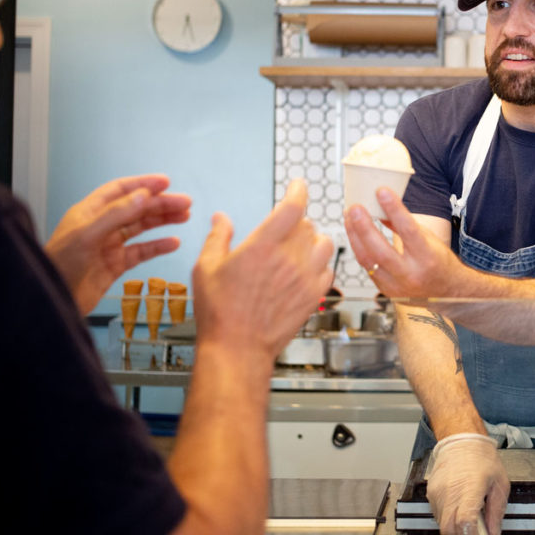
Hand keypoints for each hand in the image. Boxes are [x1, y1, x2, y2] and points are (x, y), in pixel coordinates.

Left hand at [44, 174, 191, 314]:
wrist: (54, 301)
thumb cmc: (60, 265)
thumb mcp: (87, 235)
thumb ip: (116, 214)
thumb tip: (144, 195)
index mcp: (90, 212)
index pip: (120, 190)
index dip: (143, 184)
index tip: (166, 183)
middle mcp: (101, 226)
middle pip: (136, 209)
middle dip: (161, 204)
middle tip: (185, 203)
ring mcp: (109, 246)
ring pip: (141, 228)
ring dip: (162, 221)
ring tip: (184, 216)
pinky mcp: (115, 266)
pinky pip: (141, 252)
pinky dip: (158, 247)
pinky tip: (172, 243)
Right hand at [191, 179, 333, 364]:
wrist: (237, 348)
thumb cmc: (218, 311)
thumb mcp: (206, 268)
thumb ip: (217, 237)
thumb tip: (221, 218)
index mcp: (262, 246)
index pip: (292, 207)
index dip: (298, 191)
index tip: (297, 185)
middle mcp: (288, 259)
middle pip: (307, 225)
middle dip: (297, 221)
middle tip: (284, 228)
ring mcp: (305, 279)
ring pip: (324, 245)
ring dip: (313, 241)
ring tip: (298, 248)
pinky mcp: (313, 297)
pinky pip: (328, 271)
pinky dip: (320, 265)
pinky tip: (305, 270)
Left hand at [343, 187, 461, 297]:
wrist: (447, 290)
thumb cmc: (439, 261)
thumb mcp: (427, 238)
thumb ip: (404, 225)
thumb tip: (382, 206)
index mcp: (427, 257)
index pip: (408, 230)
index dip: (394, 209)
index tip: (382, 192)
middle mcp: (412, 274)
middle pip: (381, 250)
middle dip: (364, 227)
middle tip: (355, 207)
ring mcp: (397, 286)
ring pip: (368, 260)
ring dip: (355, 236)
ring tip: (349, 218)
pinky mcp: (387, 290)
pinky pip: (367, 268)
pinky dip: (359, 249)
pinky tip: (354, 234)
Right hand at [426, 433, 508, 534]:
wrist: (461, 439)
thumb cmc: (482, 458)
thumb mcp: (500, 485)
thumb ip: (496, 514)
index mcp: (469, 488)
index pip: (465, 523)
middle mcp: (449, 492)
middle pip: (449, 532)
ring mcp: (437, 494)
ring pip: (442, 525)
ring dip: (455, 531)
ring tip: (469, 519)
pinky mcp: (431, 494)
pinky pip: (439, 515)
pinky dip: (449, 520)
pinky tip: (459, 508)